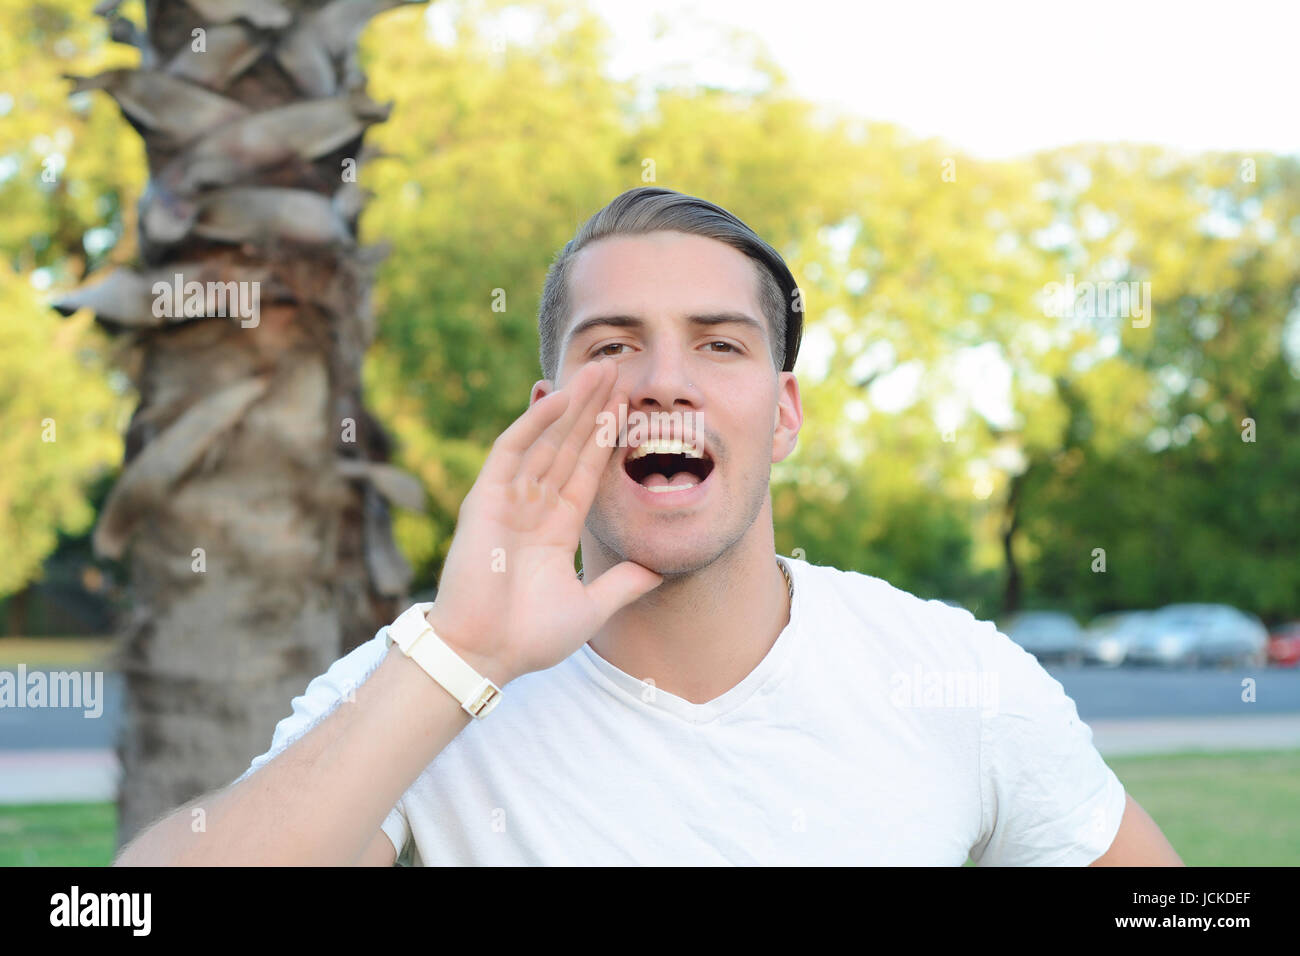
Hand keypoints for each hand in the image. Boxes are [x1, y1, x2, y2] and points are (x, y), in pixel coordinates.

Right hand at [423, 358, 662, 685]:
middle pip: (569, 445)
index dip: (608, 438)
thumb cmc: (529, 637)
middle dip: (593, 408)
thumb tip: (659, 570)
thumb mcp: (591, 608)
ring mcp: (508, 499)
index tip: (631, 407)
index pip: (587, 470)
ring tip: (599, 370)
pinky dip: (534, 422)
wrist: (484, 655)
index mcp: (556, 527)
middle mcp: (533, 507)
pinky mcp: (485, 499)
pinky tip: (560, 397)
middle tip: (618, 369)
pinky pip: (512, 450)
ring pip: (545, 439)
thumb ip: (623, 584)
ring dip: (572, 404)